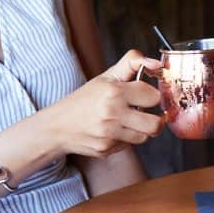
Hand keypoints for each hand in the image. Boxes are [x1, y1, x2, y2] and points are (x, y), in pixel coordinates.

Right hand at [43, 50, 166, 158]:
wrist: (57, 126)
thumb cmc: (84, 100)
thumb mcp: (106, 76)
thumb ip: (132, 63)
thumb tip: (157, 63)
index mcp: (114, 92)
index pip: (153, 96)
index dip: (152, 96)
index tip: (145, 96)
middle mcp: (112, 114)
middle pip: (155, 124)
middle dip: (155, 118)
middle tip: (146, 113)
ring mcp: (109, 134)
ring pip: (144, 137)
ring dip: (140, 130)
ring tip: (128, 121)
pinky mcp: (106, 149)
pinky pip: (128, 146)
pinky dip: (125, 139)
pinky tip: (114, 131)